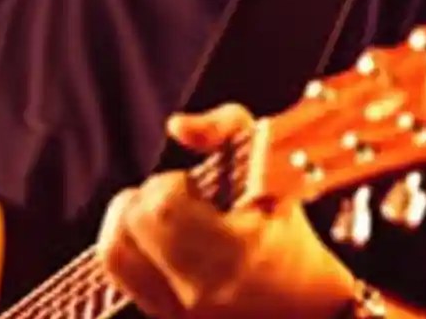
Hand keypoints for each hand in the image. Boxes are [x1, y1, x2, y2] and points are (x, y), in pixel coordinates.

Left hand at [97, 103, 358, 317]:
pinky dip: (134, 252)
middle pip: (122, 234)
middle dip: (142, 203)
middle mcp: (198, 296)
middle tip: (178, 202)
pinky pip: (124, 280)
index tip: (198, 188)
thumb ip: (229, 127)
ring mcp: (178, 317)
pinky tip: (166, 247)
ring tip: (167, 222)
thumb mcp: (278, 170)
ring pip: (113, 258)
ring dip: (130, 226)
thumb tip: (177, 125)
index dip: (170, 185)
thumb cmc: (295, 240)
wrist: (312, 315)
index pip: (160, 208)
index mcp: (232, 257)